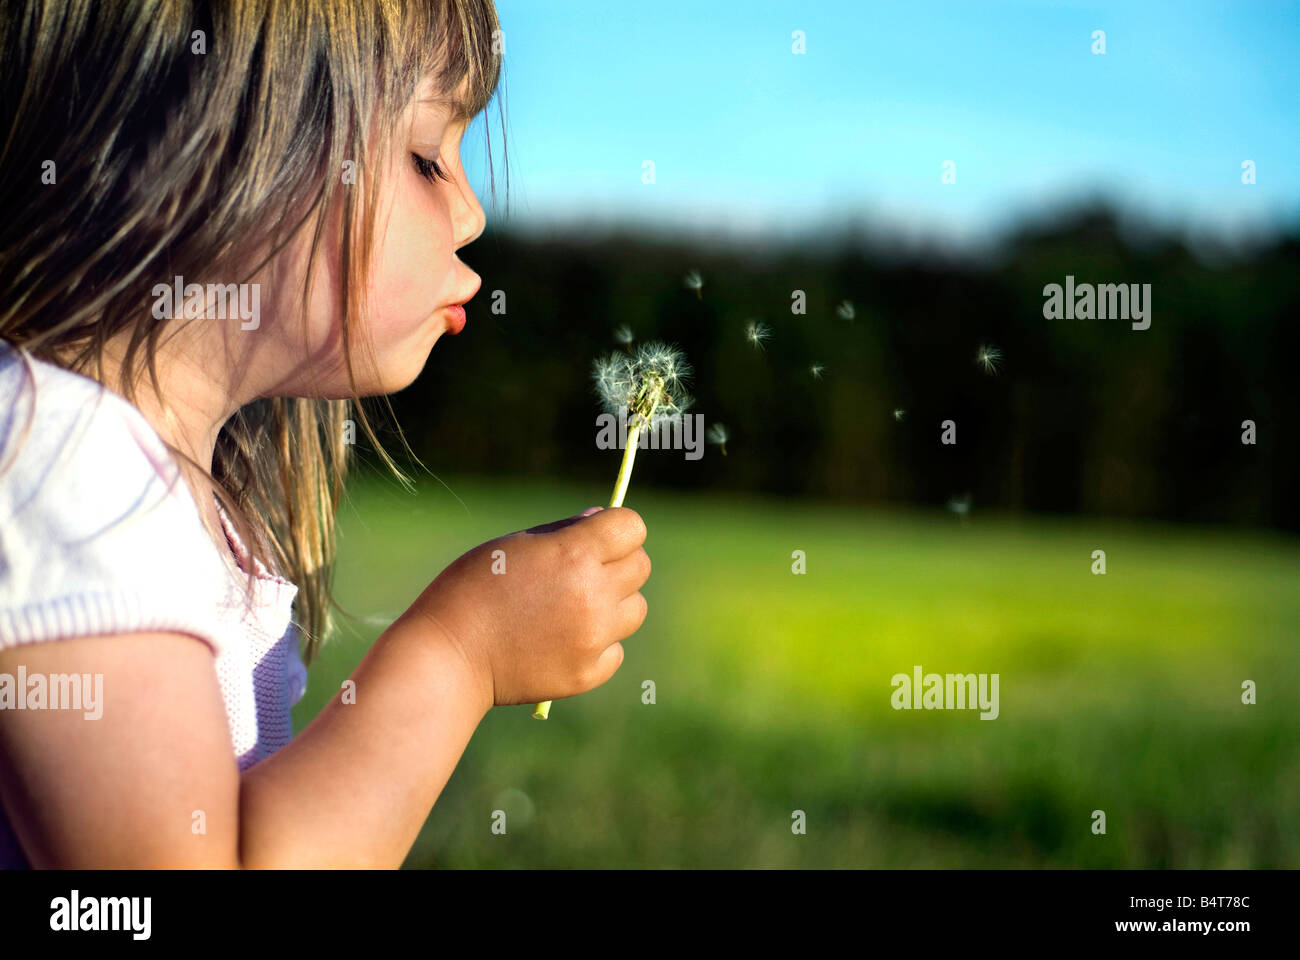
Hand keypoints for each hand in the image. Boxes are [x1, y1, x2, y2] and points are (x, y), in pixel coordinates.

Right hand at [396, 506, 649, 707]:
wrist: (449, 655)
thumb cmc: (473, 588)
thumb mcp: (516, 544)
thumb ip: (566, 532)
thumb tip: (602, 521)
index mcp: (575, 554)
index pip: (632, 526)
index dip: (617, 528)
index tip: (599, 537)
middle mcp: (593, 594)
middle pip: (641, 566)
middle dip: (618, 563)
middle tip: (583, 572)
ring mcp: (594, 637)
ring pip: (635, 609)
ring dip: (613, 604)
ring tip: (573, 608)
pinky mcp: (588, 673)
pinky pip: (616, 650)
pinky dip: (598, 645)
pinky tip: (564, 641)